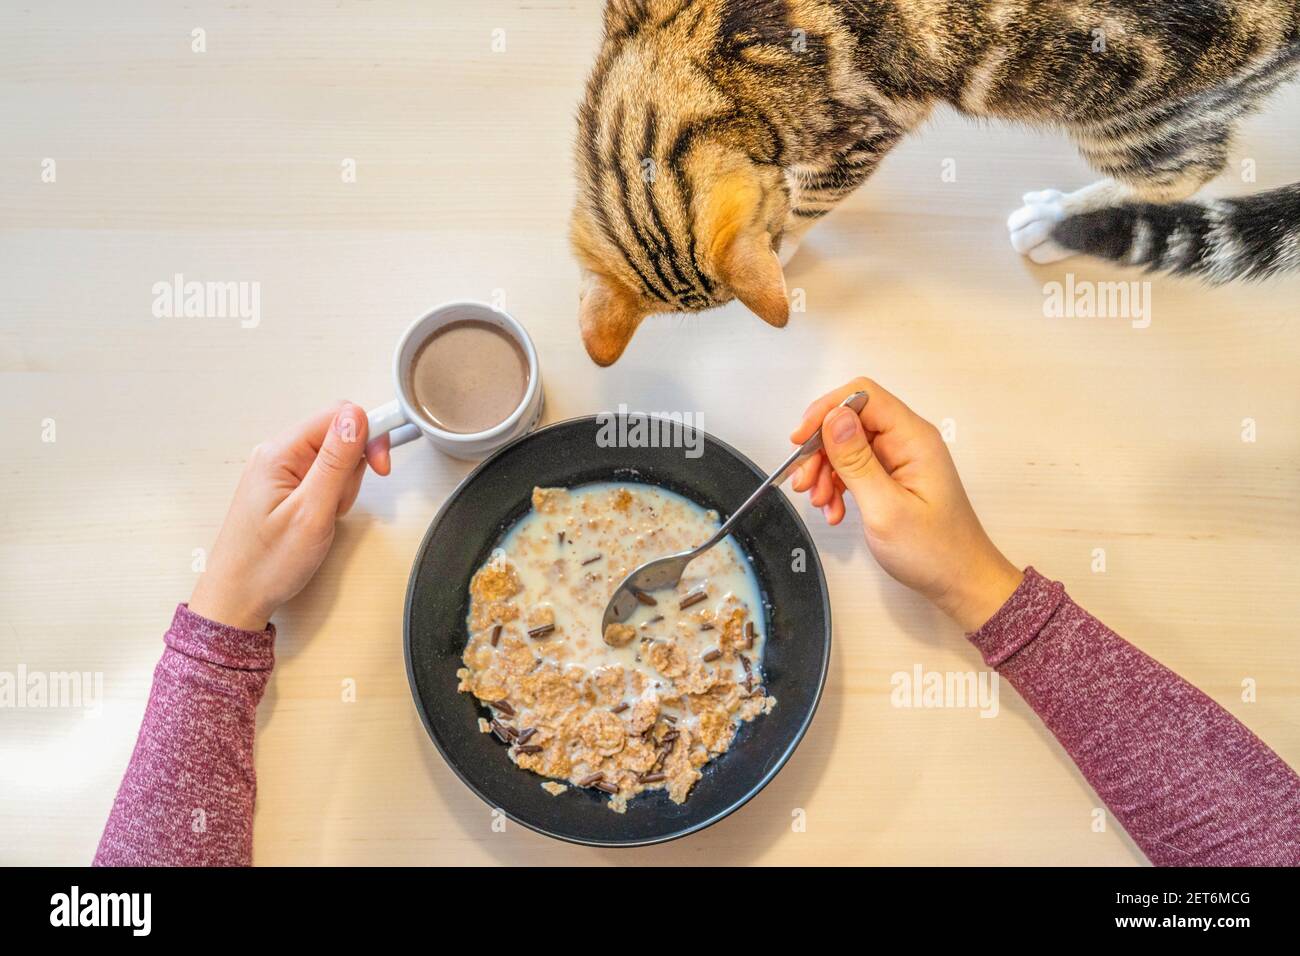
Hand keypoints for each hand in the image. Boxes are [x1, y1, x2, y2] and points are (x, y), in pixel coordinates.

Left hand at [188, 402, 386, 630]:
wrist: (238, 598)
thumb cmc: (267, 564)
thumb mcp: (311, 512)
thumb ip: (336, 462)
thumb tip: (356, 417)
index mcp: (279, 452)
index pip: (338, 415)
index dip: (369, 435)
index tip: (382, 466)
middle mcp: (277, 454)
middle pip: (338, 436)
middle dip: (353, 470)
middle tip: (339, 504)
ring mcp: (280, 471)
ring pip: (335, 459)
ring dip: (342, 488)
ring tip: (325, 517)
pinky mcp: (285, 487)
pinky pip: (323, 478)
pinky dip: (331, 497)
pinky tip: (320, 518)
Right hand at [790, 378, 1022, 631]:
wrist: (960, 582)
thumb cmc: (935, 552)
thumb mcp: (886, 508)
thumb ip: (856, 461)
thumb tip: (833, 418)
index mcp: (913, 439)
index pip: (862, 396)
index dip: (826, 411)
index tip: (801, 440)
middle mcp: (907, 442)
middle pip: (849, 422)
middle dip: (820, 449)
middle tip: (804, 481)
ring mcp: (899, 459)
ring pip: (847, 446)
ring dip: (825, 472)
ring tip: (821, 502)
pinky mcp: (892, 477)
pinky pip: (854, 468)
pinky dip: (837, 486)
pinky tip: (834, 511)